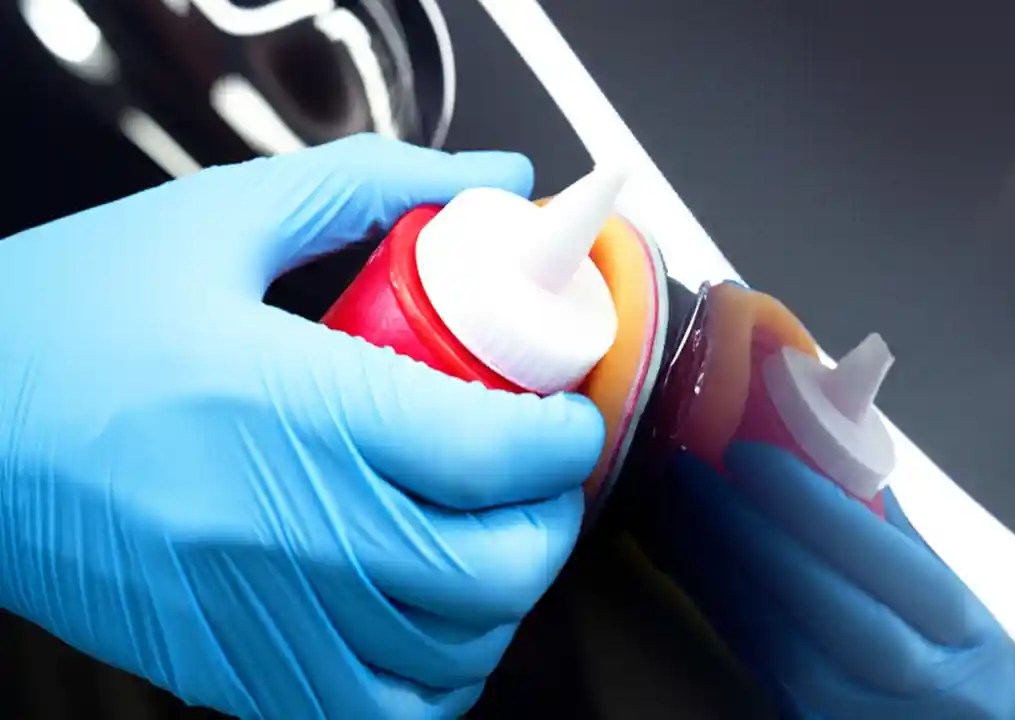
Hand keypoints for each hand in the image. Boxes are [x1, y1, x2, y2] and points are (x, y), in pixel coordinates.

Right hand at [0, 135, 603, 718]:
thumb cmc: (70, 323)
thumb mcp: (218, 221)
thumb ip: (370, 188)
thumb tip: (493, 179)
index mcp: (298, 406)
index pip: (496, 451)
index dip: (565, 435)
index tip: (566, 413)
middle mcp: (292, 527)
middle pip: (499, 565)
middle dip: (553, 518)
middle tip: (540, 475)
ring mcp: (265, 615)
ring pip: (456, 651)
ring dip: (505, 597)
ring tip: (492, 539)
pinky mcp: (232, 671)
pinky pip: (381, 717)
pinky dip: (437, 682)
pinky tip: (429, 622)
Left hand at [629, 442, 1014, 718]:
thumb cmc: (957, 655)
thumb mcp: (950, 595)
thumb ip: (889, 529)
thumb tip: (817, 443)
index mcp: (959, 631)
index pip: (878, 557)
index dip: (808, 503)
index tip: (748, 451)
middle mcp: (907, 682)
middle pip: (813, 600)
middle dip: (743, 528)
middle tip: (689, 469)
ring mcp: (847, 711)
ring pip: (766, 634)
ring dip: (710, 561)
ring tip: (672, 500)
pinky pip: (749, 654)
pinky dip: (711, 598)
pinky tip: (682, 551)